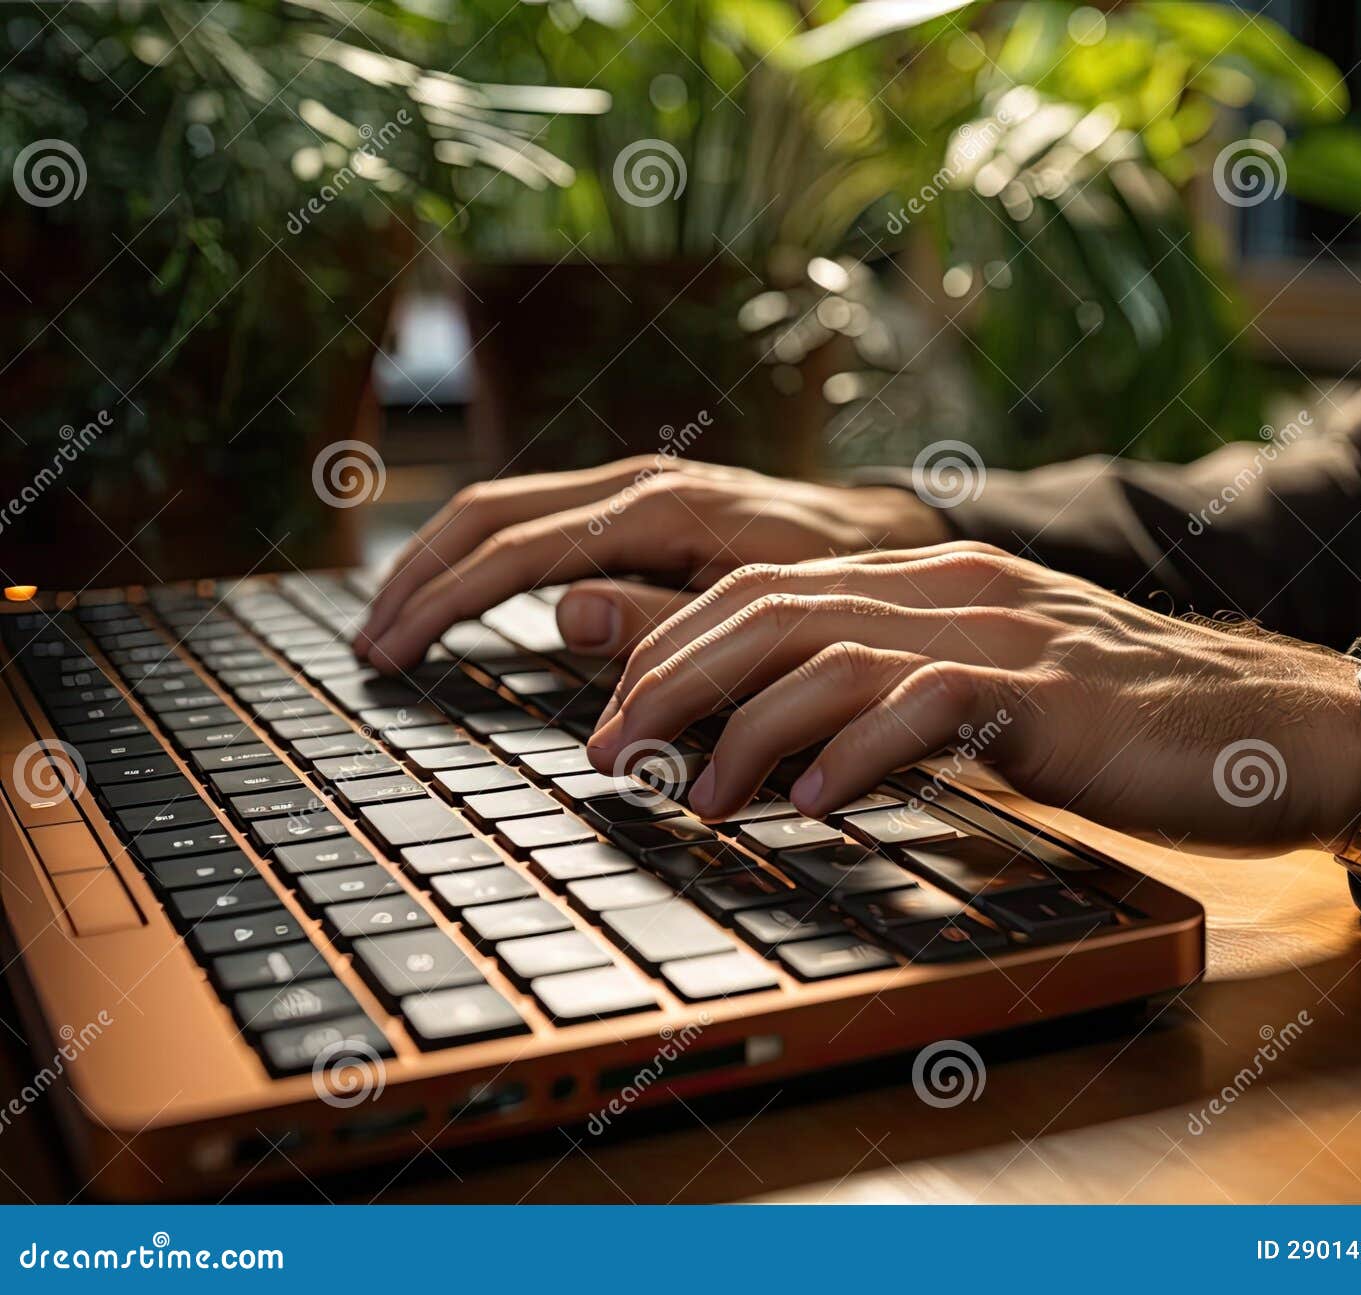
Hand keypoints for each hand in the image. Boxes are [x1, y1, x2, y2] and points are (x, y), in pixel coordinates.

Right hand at [356, 458, 947, 671]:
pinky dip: (487, 554)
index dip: (439, 604)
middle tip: (368, 645)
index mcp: (655, 510)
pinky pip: (540, 516)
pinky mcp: (640, 500)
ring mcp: (634, 484)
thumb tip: (560, 615)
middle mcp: (634, 482)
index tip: (386, 656)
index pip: (511, 551)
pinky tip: (465, 594)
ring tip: (396, 622)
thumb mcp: (758, 616)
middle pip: (486, 512)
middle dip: (418, 577)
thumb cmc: (832, 588)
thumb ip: (663, 621)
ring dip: (443, 562)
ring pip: (506, 507)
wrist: (884, 536)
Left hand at [586, 542, 1360, 848]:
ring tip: (697, 799)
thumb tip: (768, 750)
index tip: (615, 721)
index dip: (669, 649)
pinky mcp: (1047, 690)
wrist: (1264, 723)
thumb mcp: (975, 700)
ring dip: (744, 729)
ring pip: (830, 651)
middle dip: (670, 678)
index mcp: (922, 581)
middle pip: (768, 607)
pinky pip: (926, 706)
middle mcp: (948, 586)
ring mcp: (999, 630)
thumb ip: (877, 701)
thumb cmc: (1113, 723)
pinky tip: (812, 807)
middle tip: (612, 753)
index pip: (761, 591)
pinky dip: (855, 756)